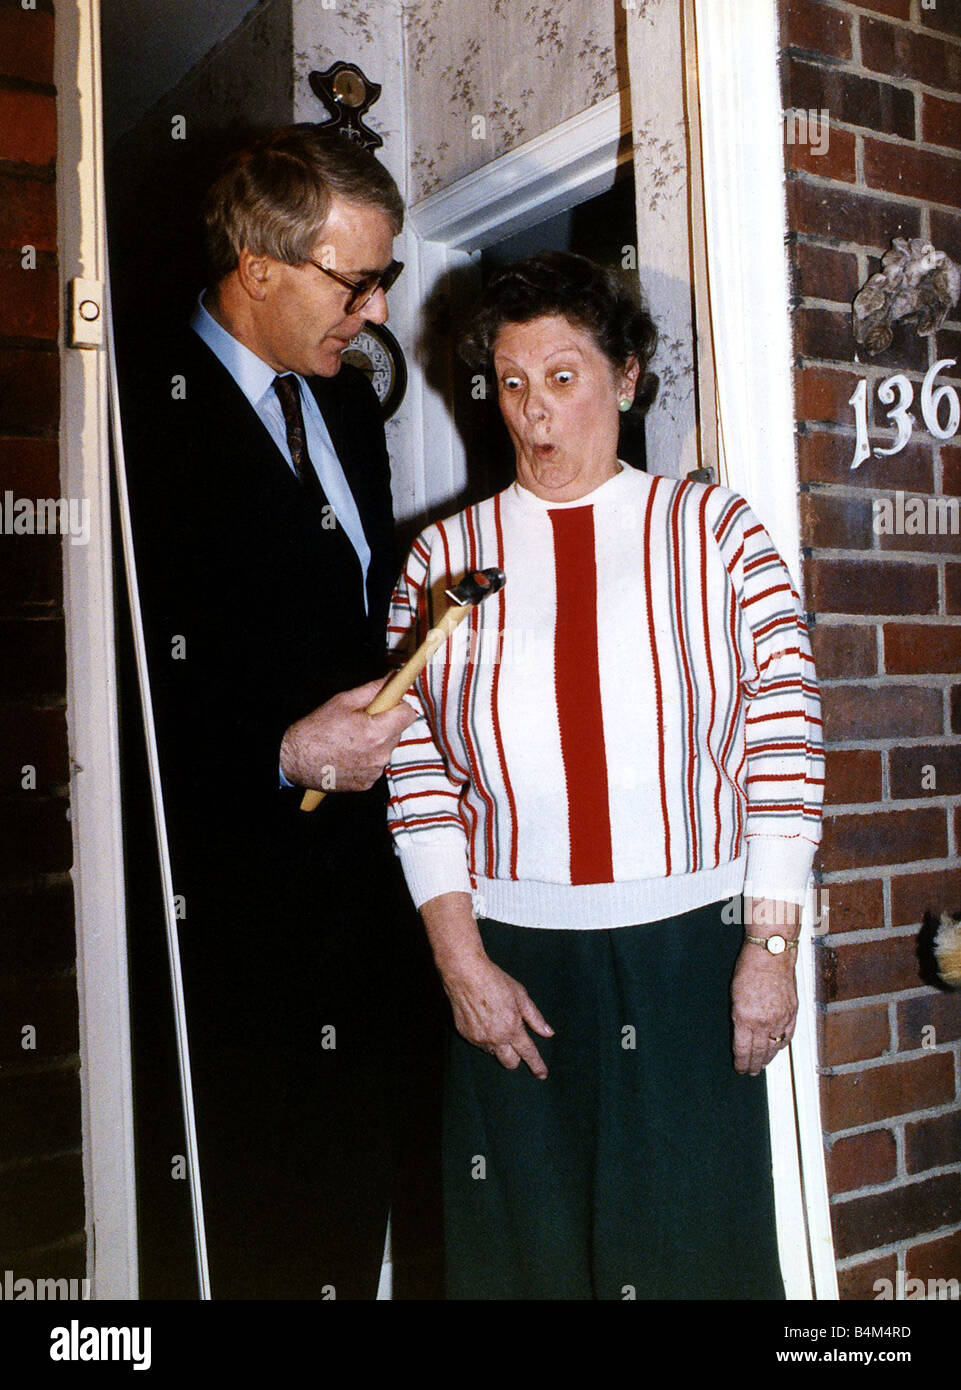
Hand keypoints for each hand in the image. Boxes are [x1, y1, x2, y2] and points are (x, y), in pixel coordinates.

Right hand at [279, 677, 416, 791]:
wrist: (295, 760)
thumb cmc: (316, 729)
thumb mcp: (344, 701)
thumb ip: (373, 689)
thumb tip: (393, 678)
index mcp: (376, 732)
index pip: (408, 714)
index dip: (399, 706)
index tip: (389, 704)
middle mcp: (379, 754)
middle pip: (398, 731)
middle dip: (385, 723)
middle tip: (362, 721)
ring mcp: (374, 771)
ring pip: (387, 748)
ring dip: (376, 741)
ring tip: (352, 739)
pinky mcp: (368, 783)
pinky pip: (376, 764)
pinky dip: (367, 758)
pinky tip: (349, 754)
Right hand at [441, 954, 553, 1078]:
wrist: (465, 974)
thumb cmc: (495, 981)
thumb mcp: (521, 995)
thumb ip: (535, 1018)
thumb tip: (548, 1033)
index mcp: (512, 1028)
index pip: (528, 1053)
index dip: (537, 1066)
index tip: (542, 1075)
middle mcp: (495, 1038)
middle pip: (510, 1063)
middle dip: (515, 1058)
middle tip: (515, 1042)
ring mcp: (478, 1039)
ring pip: (494, 1053)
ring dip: (499, 1045)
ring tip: (496, 1021)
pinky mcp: (465, 1035)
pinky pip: (480, 1044)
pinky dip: (485, 1037)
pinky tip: (483, 1019)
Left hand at [731, 942, 797, 1075]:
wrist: (772, 954)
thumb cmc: (749, 969)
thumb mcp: (734, 995)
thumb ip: (739, 1016)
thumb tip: (741, 1032)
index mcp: (746, 1018)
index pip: (743, 1050)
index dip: (741, 1062)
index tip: (739, 1068)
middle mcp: (764, 1023)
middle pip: (759, 1052)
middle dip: (754, 1065)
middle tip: (750, 1072)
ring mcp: (781, 1019)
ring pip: (775, 1047)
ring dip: (768, 1059)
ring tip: (763, 1065)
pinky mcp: (793, 1013)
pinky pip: (788, 1036)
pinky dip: (781, 1045)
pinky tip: (777, 1049)